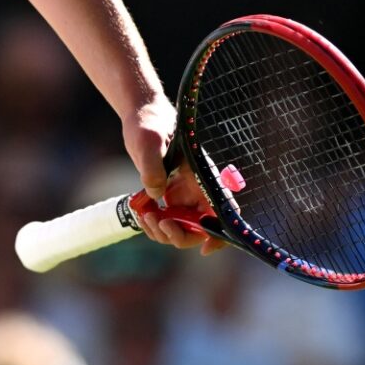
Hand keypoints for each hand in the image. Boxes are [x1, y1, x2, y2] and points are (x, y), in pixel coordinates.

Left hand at [122, 96, 225, 254]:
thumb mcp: (148, 142)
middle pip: (200, 228)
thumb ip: (152, 168)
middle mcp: (197, 189)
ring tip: (145, 216)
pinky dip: (154, 225)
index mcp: (203, 177)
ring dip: (163, 232)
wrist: (140, 117)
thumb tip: (157, 195)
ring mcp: (183, 194)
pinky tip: (141, 213)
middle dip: (180, 235)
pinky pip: (165, 221)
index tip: (203, 248)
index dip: (221, 234)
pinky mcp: (168, 196)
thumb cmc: (148, 124)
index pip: (225, 211)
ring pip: (181, 229)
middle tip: (159, 222)